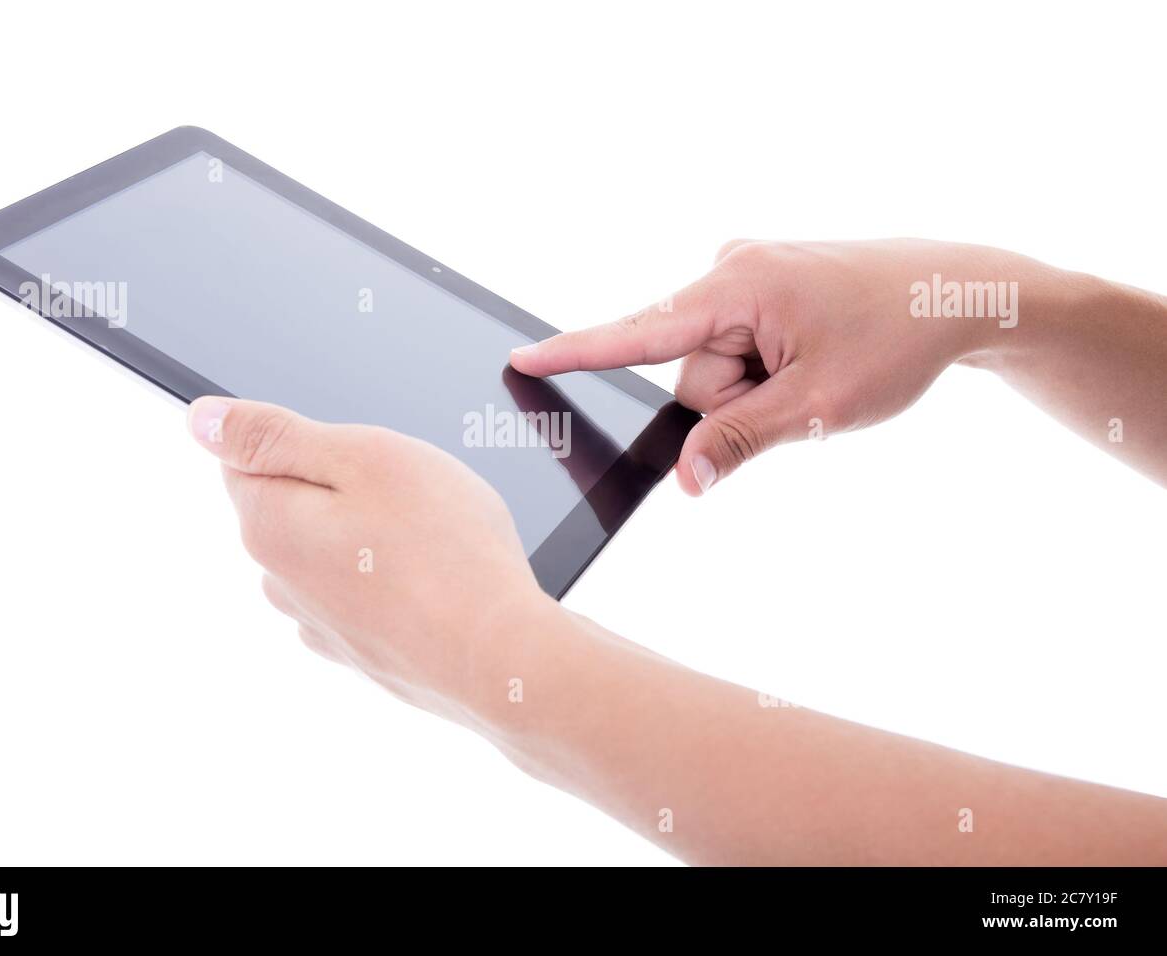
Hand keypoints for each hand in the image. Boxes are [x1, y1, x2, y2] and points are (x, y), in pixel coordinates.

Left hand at [186, 396, 558, 730]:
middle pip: (292, 505)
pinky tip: (436, 581)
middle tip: (410, 490)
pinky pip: (363, 596)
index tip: (358, 451)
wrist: (501, 656)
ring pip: (332, 552)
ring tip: (432, 538)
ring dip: (370, 537)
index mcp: (269, 524)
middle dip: (341, 486)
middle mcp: (279, 582)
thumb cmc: (444, 549)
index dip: (303, 440)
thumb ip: (274, 435)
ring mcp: (320, 625)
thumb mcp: (362, 457)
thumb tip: (201, 420)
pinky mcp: (361, 654)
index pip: (244, 459)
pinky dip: (392, 581)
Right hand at [511, 239, 1063, 494]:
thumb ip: (741, 439)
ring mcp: (745, 275)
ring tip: (814, 371)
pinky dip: (762, 370)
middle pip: (689, 371)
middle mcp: (730, 268)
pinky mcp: (759, 287)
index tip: (521, 358)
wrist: (957, 293)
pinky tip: (808, 358)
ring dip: (755, 388)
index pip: (639, 334)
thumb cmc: (898, 338)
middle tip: (800, 392)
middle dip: (734, 399)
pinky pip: (735, 348)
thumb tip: (686, 478)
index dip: (576, 353)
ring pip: (715, 367)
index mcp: (737, 285)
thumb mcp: (819, 406)